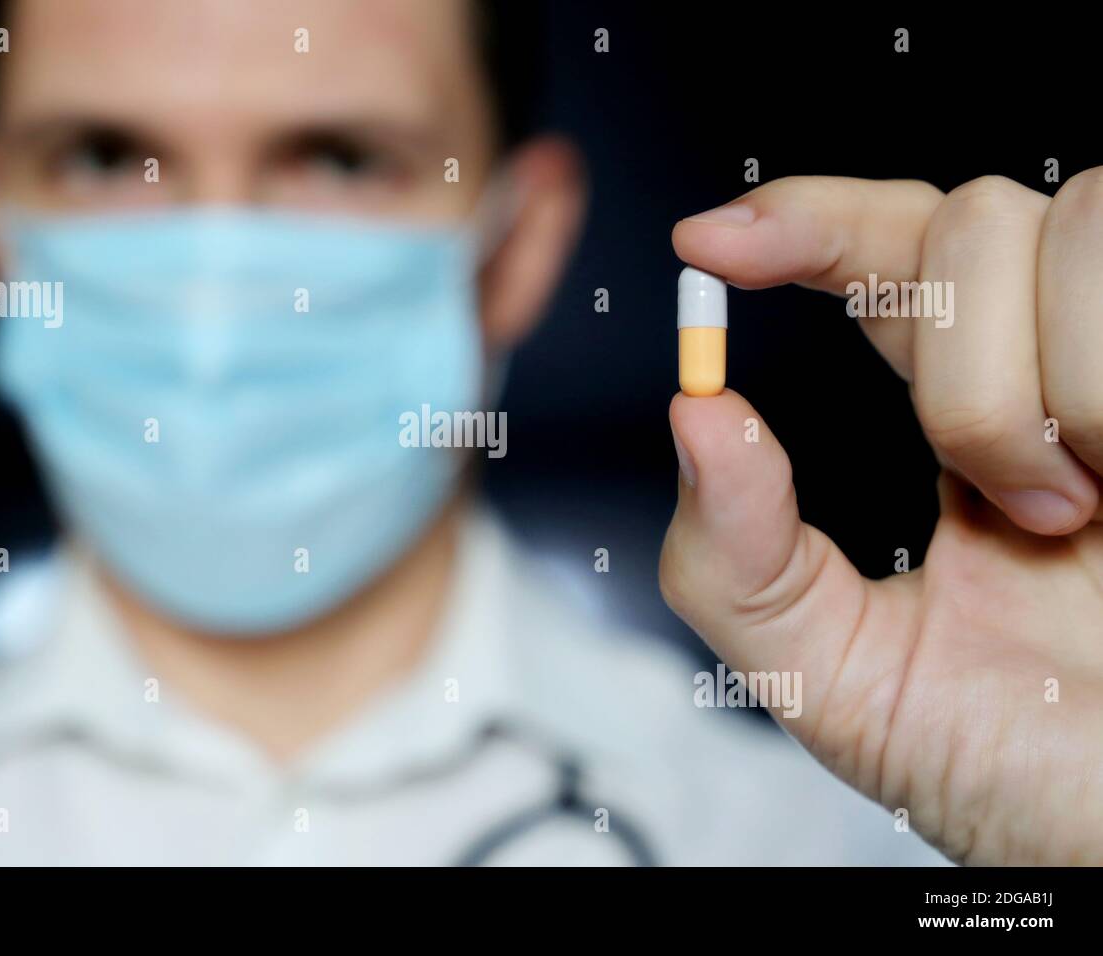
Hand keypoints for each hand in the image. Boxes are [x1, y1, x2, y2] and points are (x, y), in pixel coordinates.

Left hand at [661, 174, 1102, 864]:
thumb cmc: (1015, 772)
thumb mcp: (831, 675)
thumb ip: (733, 560)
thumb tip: (691, 415)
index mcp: (964, 423)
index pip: (884, 256)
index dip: (805, 222)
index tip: (710, 243)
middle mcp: (1057, 373)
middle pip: (969, 222)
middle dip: (955, 364)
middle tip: (1005, 502)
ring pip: (1066, 223)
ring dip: (1042, 383)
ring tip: (1082, 507)